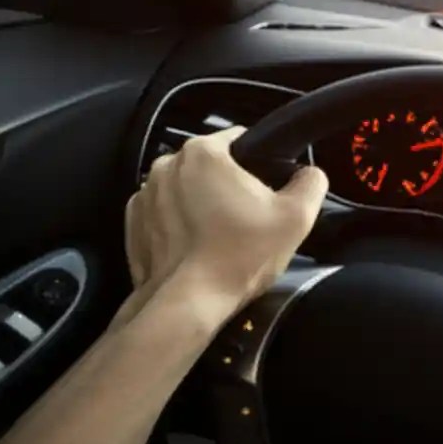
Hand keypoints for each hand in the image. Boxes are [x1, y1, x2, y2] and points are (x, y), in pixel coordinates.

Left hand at [119, 127, 327, 332]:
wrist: (188, 303)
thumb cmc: (241, 255)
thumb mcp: (296, 217)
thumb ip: (311, 183)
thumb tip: (309, 173)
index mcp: (203, 151)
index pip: (240, 140)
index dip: (260, 163)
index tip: (267, 193)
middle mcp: (166, 164)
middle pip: (210, 166)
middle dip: (228, 186)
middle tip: (247, 220)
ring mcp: (143, 194)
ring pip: (185, 189)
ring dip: (200, 204)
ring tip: (219, 238)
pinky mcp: (132, 223)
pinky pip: (163, 214)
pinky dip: (178, 225)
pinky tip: (195, 248)